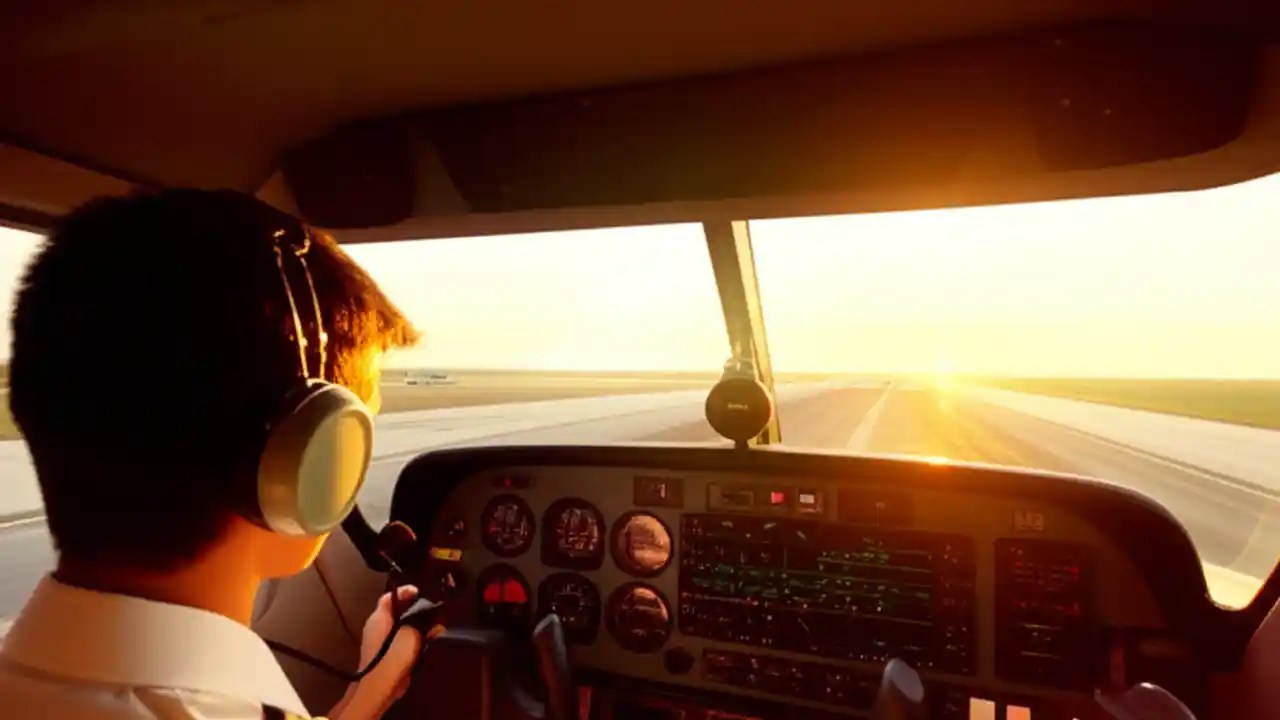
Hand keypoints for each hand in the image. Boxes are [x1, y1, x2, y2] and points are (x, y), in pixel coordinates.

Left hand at [332, 585, 430, 719]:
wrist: (378, 688)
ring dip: (417, 628)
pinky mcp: (386, 656)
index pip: (389, 597)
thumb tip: (431, 622)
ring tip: (434, 630)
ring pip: (401, 628)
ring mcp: (380, 643)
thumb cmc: (391, 658)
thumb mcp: (410, 635)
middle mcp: (377, 627)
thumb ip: (420, 624)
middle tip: (432, 613)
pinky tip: (427, 645)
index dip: (404, 592)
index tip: (419, 592)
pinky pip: (402, 643)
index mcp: (378, 618)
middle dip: (416, 612)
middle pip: (397, 613)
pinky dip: (414, 642)